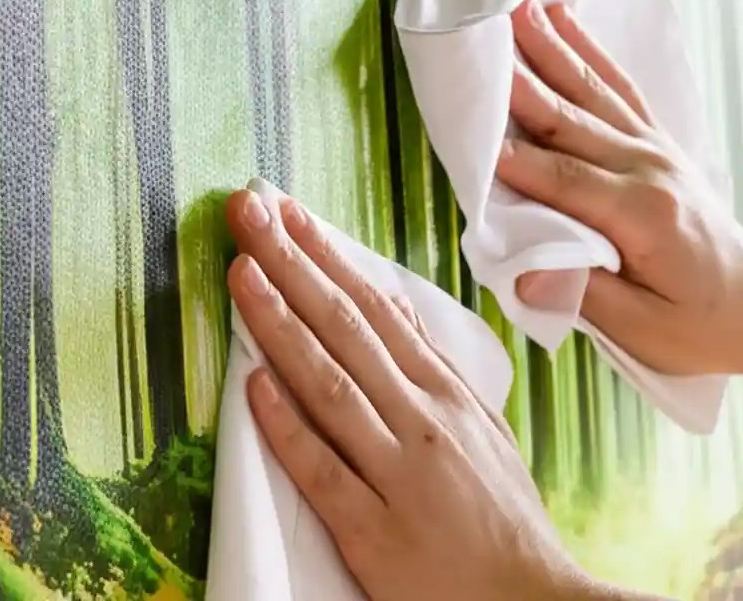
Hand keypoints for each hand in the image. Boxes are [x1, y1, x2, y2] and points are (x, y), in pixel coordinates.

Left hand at [224, 188, 604, 600]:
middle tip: (248, 210)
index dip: (327, 256)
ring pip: (330, 384)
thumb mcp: (483, 428)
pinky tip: (253, 383)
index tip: (287, 213)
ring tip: (240, 271)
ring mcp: (399, 474)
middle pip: (346, 328)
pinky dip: (288, 425)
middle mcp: (423, 421)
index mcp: (447, 394)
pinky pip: (323, 470)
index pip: (376, 309)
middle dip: (293, 263)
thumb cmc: (502, 517)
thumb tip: (393, 302)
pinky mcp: (374, 531)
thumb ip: (435, 365)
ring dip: (280, 323)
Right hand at [496, 0, 742, 375]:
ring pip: (592, 91)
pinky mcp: (658, 145)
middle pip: (571, 119)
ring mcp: (656, 150)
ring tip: (515, 7)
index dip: (513, 160)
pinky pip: (617, 88)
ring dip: (550, 48)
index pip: (562, 180)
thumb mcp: (643, 329)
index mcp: (642, 215)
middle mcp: (649, 169)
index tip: (470, 131)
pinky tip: (564, 21)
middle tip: (481, 35)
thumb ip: (583, 296)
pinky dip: (589, 52)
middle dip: (521, 79)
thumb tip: (524, 272)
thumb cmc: (701, 326)